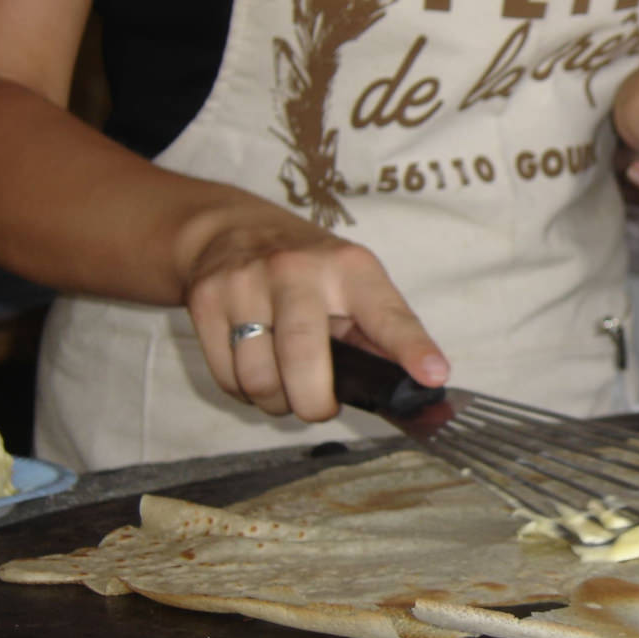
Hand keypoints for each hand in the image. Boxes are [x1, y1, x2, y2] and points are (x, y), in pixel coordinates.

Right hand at [178, 201, 447, 420]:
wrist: (230, 230)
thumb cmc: (309, 272)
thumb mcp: (355, 286)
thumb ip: (384, 334)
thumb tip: (420, 387)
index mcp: (351, 269)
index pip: (387, 314)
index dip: (412, 348)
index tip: (433, 376)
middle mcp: (297, 270)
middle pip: (303, 359)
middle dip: (315, 404)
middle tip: (320, 407)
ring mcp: (245, 283)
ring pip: (258, 378)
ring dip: (276, 402)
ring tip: (285, 388)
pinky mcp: (205, 301)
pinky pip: (226, 377)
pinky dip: (244, 393)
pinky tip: (256, 372)